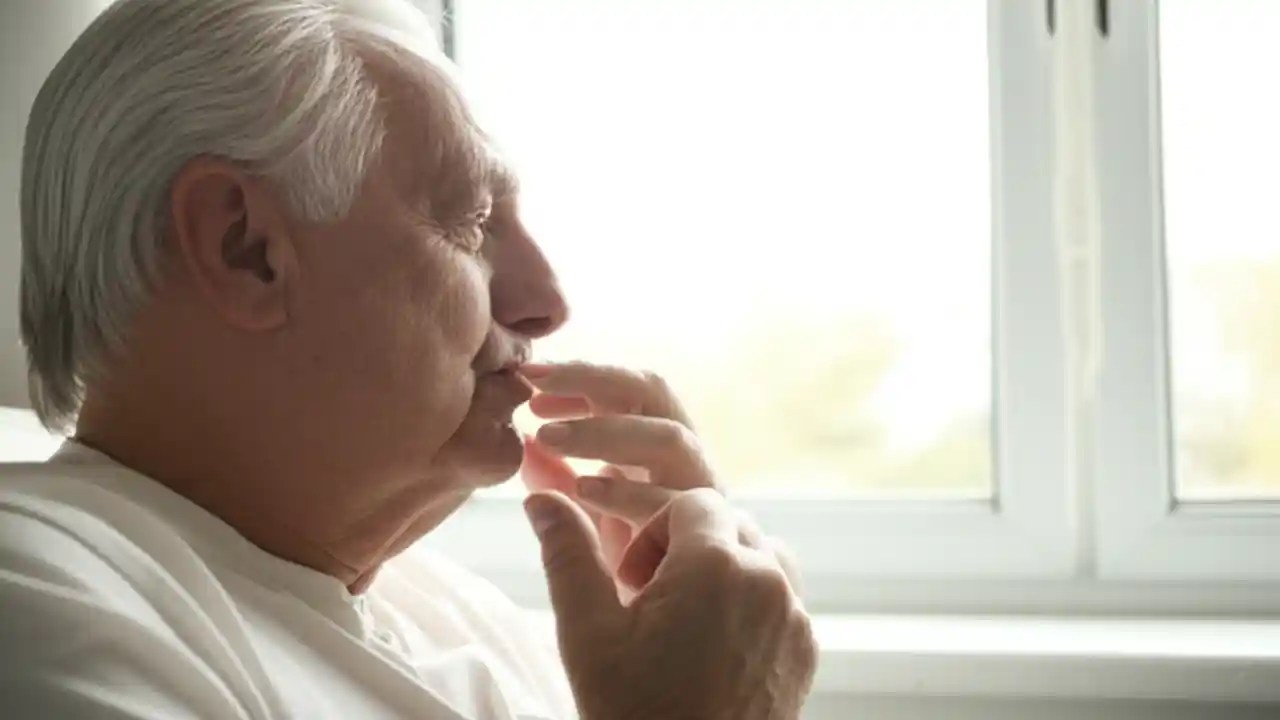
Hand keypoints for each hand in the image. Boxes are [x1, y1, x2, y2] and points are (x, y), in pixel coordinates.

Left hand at [519, 362, 798, 590]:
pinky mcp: (717, 538)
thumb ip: (562, 484)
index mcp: (658, 448)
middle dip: (593, 380)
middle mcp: (688, 462)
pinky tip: (583, 492)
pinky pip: (680, 501)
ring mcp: (706, 496)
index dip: (582, 374)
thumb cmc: (637, 583)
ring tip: (547, 437)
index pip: (630, 387)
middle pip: (655, 393)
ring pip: (671, 437)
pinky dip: (631, 492)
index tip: (529, 379)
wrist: (680, 650)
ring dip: (607, 430)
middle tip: (535, 389)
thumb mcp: (589, 525)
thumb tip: (525, 446)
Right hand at [524, 489, 816, 719]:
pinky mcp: (804, 651)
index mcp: (716, 566)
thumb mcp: (588, 632)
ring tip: (678, 616)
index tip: (627, 579)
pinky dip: (746, 600)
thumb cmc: (634, 713)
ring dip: (720, 567)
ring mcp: (793, 618)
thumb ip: (567, 553)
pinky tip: (706, 644)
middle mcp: (768, 582)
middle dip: (683, 546)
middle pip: (728, 523)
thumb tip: (541, 499)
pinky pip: (781, 597)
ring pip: (761, 554)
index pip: (689, 502)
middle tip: (643, 599)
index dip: (650, 528)